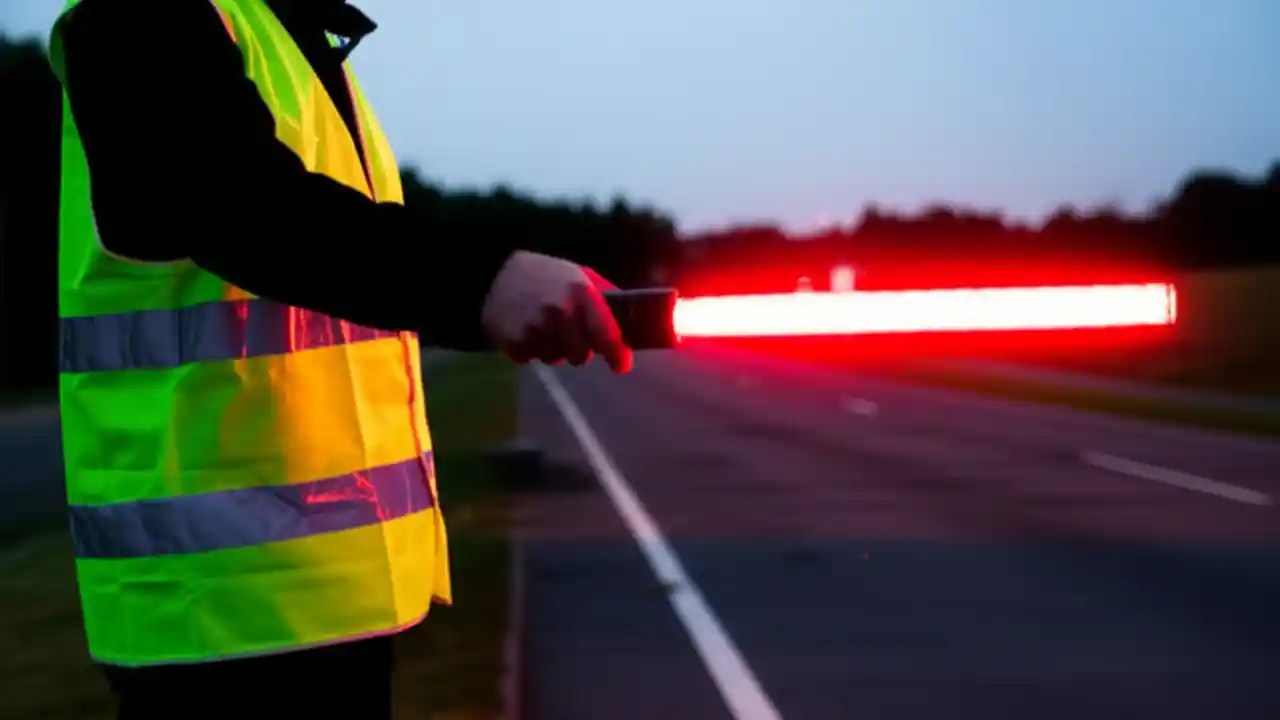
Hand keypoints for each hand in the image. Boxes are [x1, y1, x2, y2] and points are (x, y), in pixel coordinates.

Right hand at [481, 251, 632, 371]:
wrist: (495, 272)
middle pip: (581, 356)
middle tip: (570, 333)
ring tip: (545, 327)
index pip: (605, 335)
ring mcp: (534, 328)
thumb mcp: (581, 276)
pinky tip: (527, 329)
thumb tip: (633, 327)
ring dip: (555, 349)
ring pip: (556, 359)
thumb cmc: (548, 275)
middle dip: (580, 348)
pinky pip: (532, 359)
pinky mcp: (514, 341)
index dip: (616, 355)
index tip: (621, 365)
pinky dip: (532, 349)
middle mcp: (559, 312)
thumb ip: (605, 300)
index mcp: (581, 294)